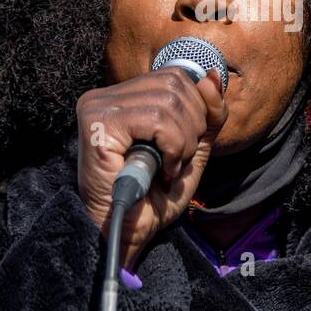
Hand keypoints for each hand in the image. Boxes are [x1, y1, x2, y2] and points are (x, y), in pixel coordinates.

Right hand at [76, 68, 227, 269]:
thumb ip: (207, 114)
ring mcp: (98, 107)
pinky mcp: (98, 123)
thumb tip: (212, 76)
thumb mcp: (192, 149)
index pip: (175, 76)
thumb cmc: (153, 196)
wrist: (128, 234)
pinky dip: (171, 149)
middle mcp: (106, 96)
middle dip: (191, 127)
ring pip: (168, 102)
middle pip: (175, 84)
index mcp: (124, 97)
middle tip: (177, 161)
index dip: (197, 107)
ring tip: (167, 169)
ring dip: (182, 143)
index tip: (189, 145)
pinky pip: (156, 120)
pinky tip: (159, 171)